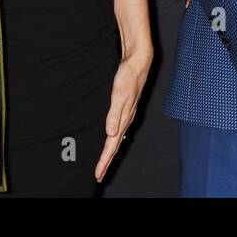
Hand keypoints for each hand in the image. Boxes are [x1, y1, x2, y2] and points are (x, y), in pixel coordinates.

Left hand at [94, 49, 151, 181]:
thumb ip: (114, 114)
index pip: (112, 145)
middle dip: (107, 161)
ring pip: (117, 138)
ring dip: (110, 152)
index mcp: (124, 119)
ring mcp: (126, 114)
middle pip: (115, 145)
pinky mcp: (125, 109)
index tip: (98, 173)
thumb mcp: (119, 95)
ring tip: (104, 162)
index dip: (105, 160)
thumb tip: (110, 133)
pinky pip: (118, 129)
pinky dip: (113, 139)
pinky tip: (111, 138)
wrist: (138, 62)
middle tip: (99, 174)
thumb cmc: (128, 77)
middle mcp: (126, 119)